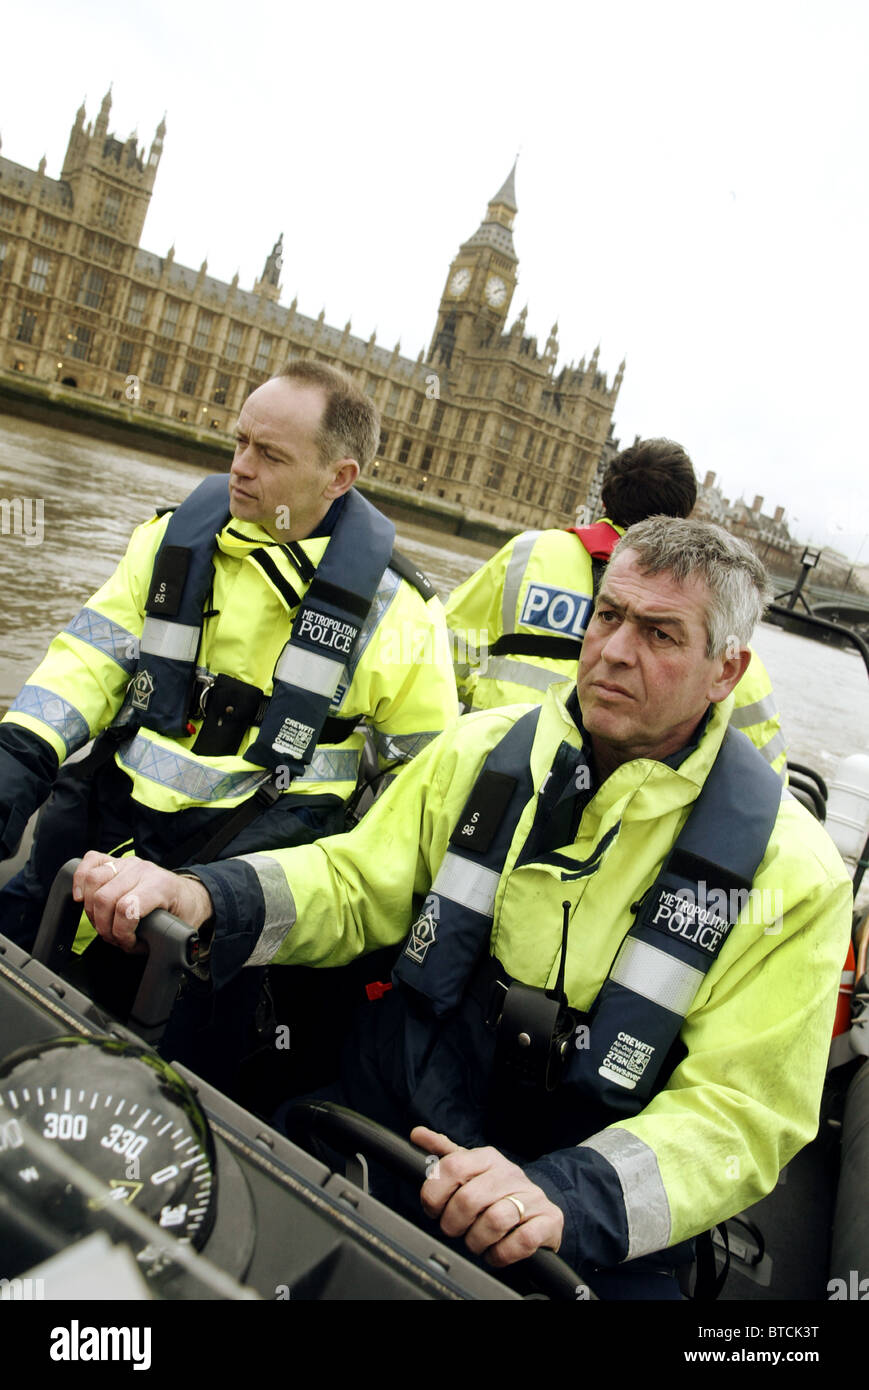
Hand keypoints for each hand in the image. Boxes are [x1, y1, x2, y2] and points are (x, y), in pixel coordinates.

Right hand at [72, 852, 213, 952]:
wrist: (188, 894)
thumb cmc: (182, 911)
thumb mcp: (178, 929)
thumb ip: (156, 941)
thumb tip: (130, 946)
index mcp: (160, 885)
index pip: (126, 907)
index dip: (121, 932)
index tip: (127, 943)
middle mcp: (142, 870)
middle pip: (105, 897)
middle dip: (103, 925)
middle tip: (112, 937)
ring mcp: (128, 863)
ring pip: (94, 880)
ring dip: (90, 908)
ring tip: (101, 922)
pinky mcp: (116, 861)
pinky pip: (91, 861)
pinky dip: (79, 878)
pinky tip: (81, 897)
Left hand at [410, 1125, 563, 1266]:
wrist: (540, 1209)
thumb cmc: (497, 1192)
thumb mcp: (472, 1170)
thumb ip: (444, 1154)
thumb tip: (417, 1134)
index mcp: (487, 1158)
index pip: (452, 1167)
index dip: (434, 1194)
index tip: (434, 1210)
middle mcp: (510, 1173)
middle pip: (468, 1200)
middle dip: (453, 1224)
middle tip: (455, 1230)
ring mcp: (532, 1196)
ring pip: (495, 1221)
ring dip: (477, 1241)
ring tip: (476, 1242)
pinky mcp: (548, 1220)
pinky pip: (521, 1241)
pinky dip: (502, 1253)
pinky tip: (497, 1251)